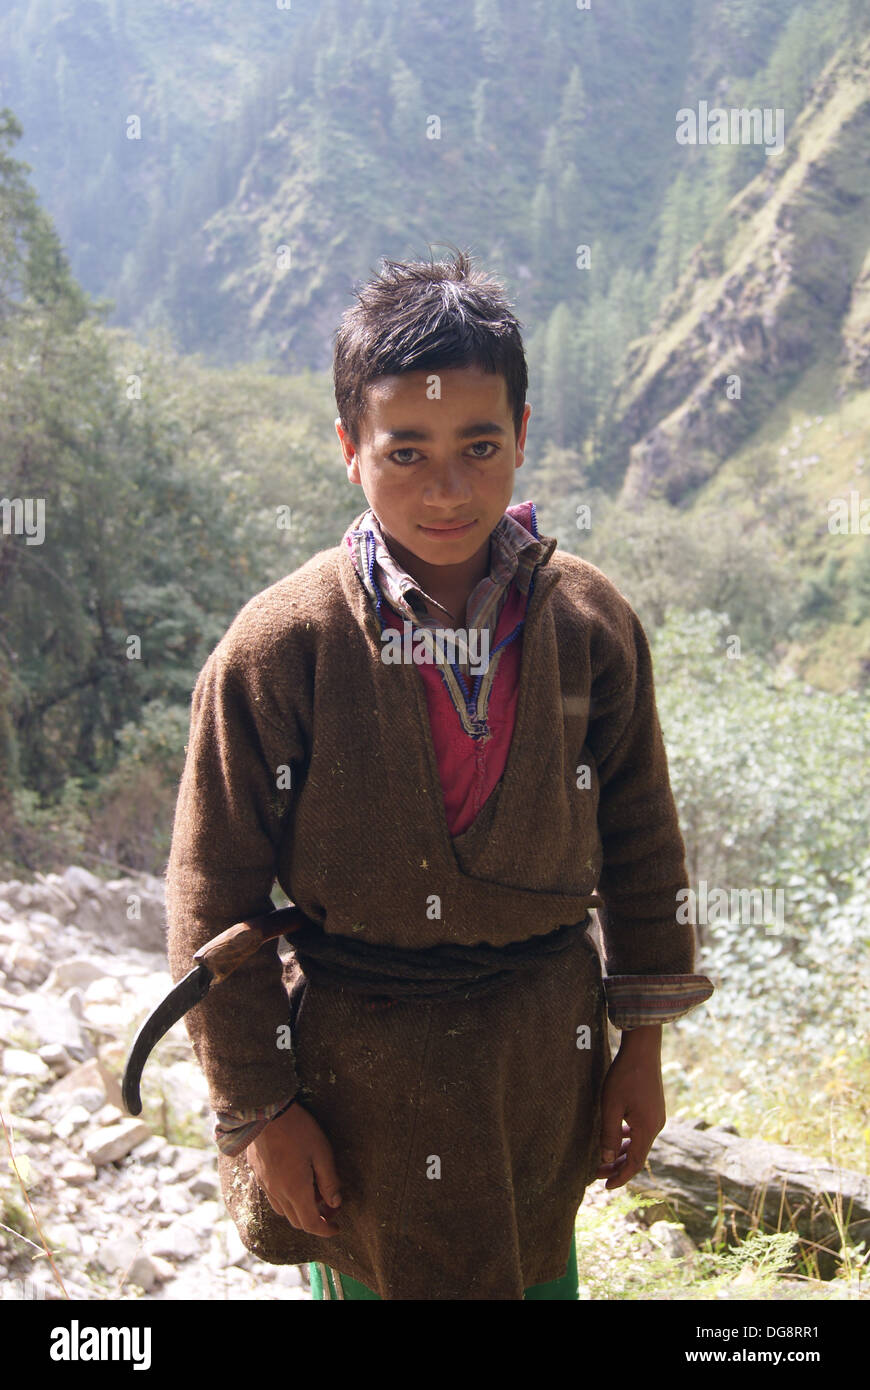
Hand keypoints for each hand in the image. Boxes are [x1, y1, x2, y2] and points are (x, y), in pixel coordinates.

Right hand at [247, 1100, 342, 1236]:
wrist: (264, 1112)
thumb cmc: (298, 1129)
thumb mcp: (322, 1152)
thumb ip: (329, 1180)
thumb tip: (335, 1203)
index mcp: (295, 1190)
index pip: (310, 1224)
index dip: (325, 1230)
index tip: (337, 1228)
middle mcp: (278, 1192)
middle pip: (296, 1221)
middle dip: (315, 1221)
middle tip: (330, 1209)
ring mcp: (265, 1184)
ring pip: (283, 1210)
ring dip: (300, 1210)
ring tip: (314, 1193)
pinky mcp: (258, 1174)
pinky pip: (273, 1197)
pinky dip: (287, 1199)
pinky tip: (295, 1181)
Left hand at [594, 1027, 664, 1189]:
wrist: (643, 1050)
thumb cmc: (625, 1076)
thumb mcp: (611, 1106)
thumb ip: (609, 1134)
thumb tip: (606, 1159)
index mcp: (647, 1129)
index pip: (635, 1163)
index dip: (620, 1177)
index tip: (605, 1186)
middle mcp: (656, 1126)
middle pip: (638, 1155)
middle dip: (618, 1167)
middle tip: (598, 1174)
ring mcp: (657, 1116)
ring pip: (639, 1143)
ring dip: (623, 1153)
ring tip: (605, 1158)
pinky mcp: (654, 1108)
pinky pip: (641, 1131)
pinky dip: (629, 1139)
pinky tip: (617, 1134)